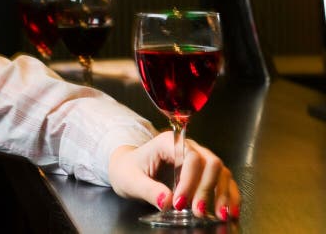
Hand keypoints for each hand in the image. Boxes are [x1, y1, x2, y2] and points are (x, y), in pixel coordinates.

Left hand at [108, 131, 239, 220]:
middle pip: (210, 163)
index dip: (189, 181)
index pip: (189, 157)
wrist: (128, 168)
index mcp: (168, 142)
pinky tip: (230, 211)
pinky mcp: (204, 172)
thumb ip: (148, 190)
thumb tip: (166, 201)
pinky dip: (229, 196)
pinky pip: (223, 181)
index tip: (179, 203)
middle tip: (197, 211)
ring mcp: (199, 158)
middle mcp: (188, 147)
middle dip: (207, 189)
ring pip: (221, 172)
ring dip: (223, 194)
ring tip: (220, 215)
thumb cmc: (128, 170)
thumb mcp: (131, 180)